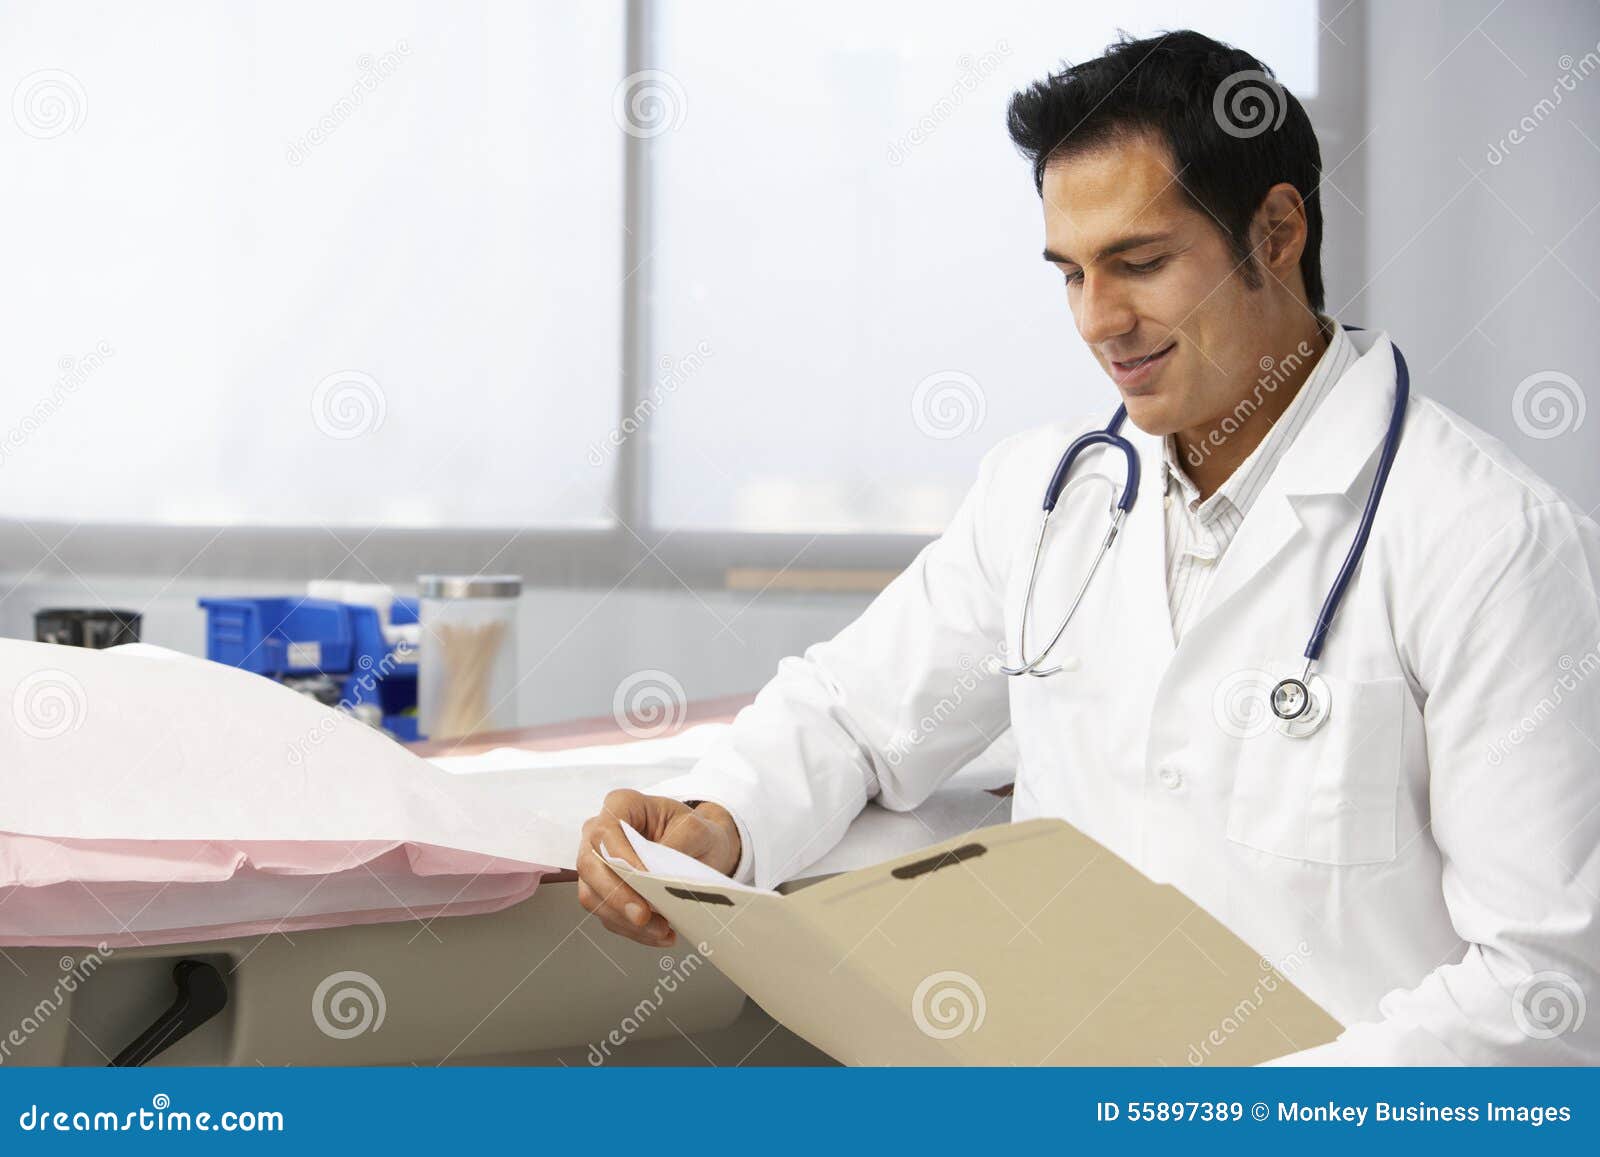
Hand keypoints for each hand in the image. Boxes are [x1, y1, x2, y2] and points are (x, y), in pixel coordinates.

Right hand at [576, 789, 741, 946]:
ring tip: (661, 929)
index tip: (644, 877)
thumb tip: (658, 872)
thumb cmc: (694, 831)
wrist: (700, 849)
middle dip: (616, 895)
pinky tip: (660, 933)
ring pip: (593, 896)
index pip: (606, 831)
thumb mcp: (697, 827)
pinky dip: (633, 930)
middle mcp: (600, 834)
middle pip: (590, 866)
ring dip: (624, 919)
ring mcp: (597, 864)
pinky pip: (608, 916)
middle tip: (643, 916)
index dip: (619, 856)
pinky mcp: (603, 893)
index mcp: (621, 806)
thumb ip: (678, 842)